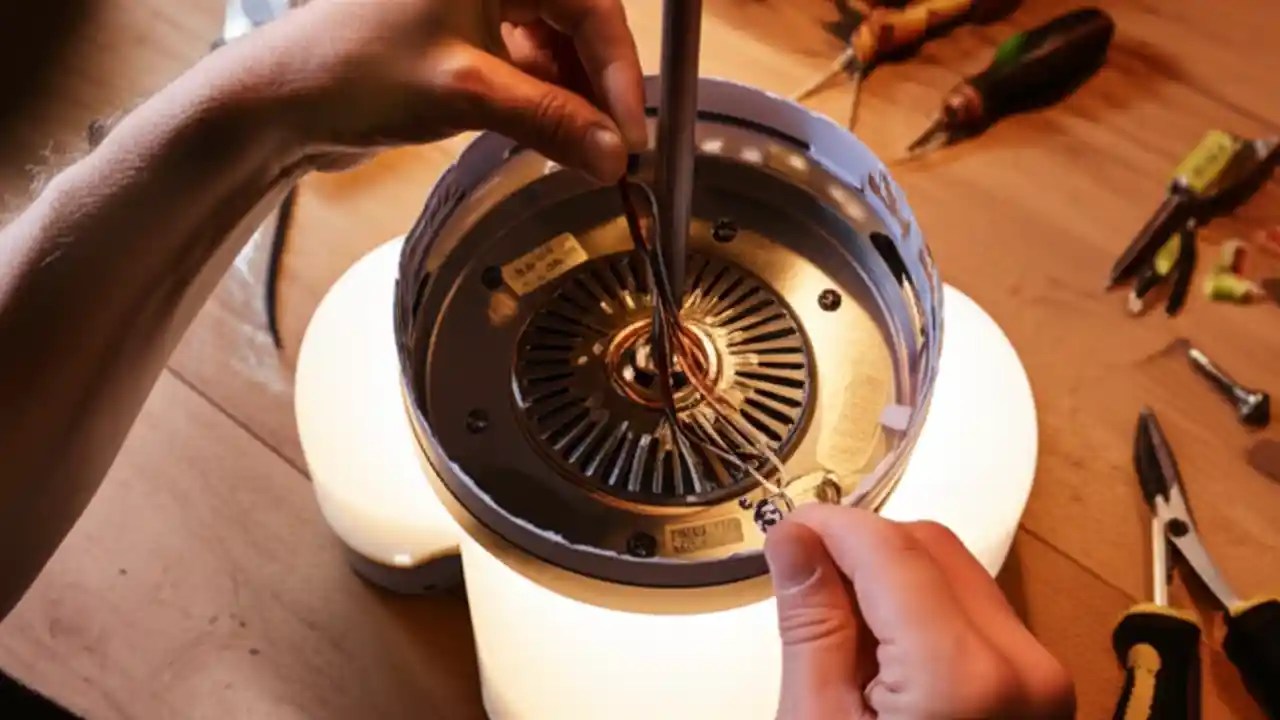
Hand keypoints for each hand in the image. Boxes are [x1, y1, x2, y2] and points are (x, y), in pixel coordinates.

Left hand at [223, 0, 647, 181]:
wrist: (280, 102)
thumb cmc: (355, 70)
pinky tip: (552, 135)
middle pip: (576, 21)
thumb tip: (614, 154)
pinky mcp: (460, 39)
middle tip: (614, 147)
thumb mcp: (467, 93)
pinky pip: (523, 65)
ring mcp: (474, 5)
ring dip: (572, 97)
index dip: (617, 70)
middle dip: (596, 85)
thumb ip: (550, 120)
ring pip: (552, 45)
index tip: (630, 131)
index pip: (589, 4)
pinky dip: (541, 100)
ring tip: (584, 148)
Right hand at [765, 506, 1073, 718]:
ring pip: (957, 574)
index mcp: (962, 674)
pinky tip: (886, 662)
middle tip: (804, 584)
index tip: (787, 533)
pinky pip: (979, 615)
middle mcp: (1021, 665)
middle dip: (862, 550)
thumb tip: (794, 539)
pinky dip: (926, 616)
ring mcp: (1042, 680)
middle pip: (930, 547)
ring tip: (843, 639)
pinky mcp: (1043, 692)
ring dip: (893, 582)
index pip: (889, 547)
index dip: (829, 526)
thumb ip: (812, 626)